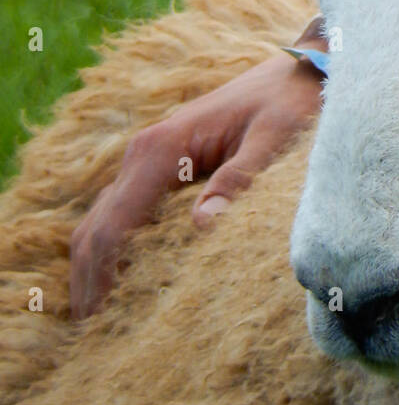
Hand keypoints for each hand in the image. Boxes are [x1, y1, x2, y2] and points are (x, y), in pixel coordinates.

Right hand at [69, 44, 326, 319]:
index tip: (101, 322)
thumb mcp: (275, 139)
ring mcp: (151, 157)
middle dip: (89, 280)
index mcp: (163, 148)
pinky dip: (114, 249)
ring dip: (96, 267)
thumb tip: (202, 225)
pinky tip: (123, 283)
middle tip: (93, 336)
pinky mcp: (165, 165)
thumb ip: (240, 179)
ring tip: (100, 321)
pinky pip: (125, 213)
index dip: (103, 275)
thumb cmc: (292, 103)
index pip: (115, 222)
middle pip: (97, 226)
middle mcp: (145, 152)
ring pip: (104, 220)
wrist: (303, 69)